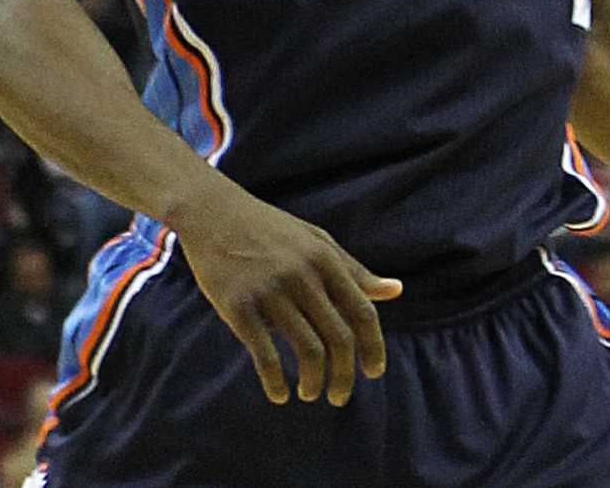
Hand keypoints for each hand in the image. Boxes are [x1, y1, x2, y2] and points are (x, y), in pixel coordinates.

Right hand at [171, 174, 401, 406]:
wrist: (213, 213)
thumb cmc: (270, 229)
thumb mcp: (316, 241)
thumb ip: (353, 270)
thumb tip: (396, 291)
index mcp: (324, 258)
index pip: (362, 313)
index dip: (373, 348)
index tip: (373, 372)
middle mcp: (301, 274)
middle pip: (339, 339)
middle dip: (344, 376)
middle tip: (339, 396)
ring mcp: (270, 291)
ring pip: (308, 351)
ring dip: (314, 383)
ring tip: (310, 393)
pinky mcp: (239, 307)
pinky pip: (266, 357)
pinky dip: (276, 383)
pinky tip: (279, 395)